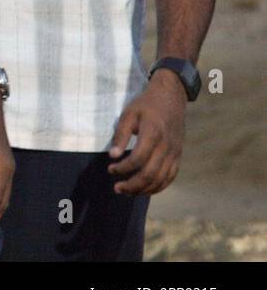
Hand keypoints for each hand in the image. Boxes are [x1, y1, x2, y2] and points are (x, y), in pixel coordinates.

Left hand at [107, 71, 185, 194]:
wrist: (172, 97)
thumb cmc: (146, 105)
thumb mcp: (129, 114)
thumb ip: (121, 135)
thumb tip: (113, 156)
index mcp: (153, 134)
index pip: (138, 159)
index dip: (123, 168)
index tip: (110, 169)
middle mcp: (167, 146)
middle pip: (150, 174)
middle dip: (132, 185)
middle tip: (116, 188)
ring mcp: (175, 153)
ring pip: (161, 179)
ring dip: (143, 189)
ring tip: (127, 191)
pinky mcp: (178, 156)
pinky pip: (170, 177)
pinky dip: (157, 187)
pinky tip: (144, 189)